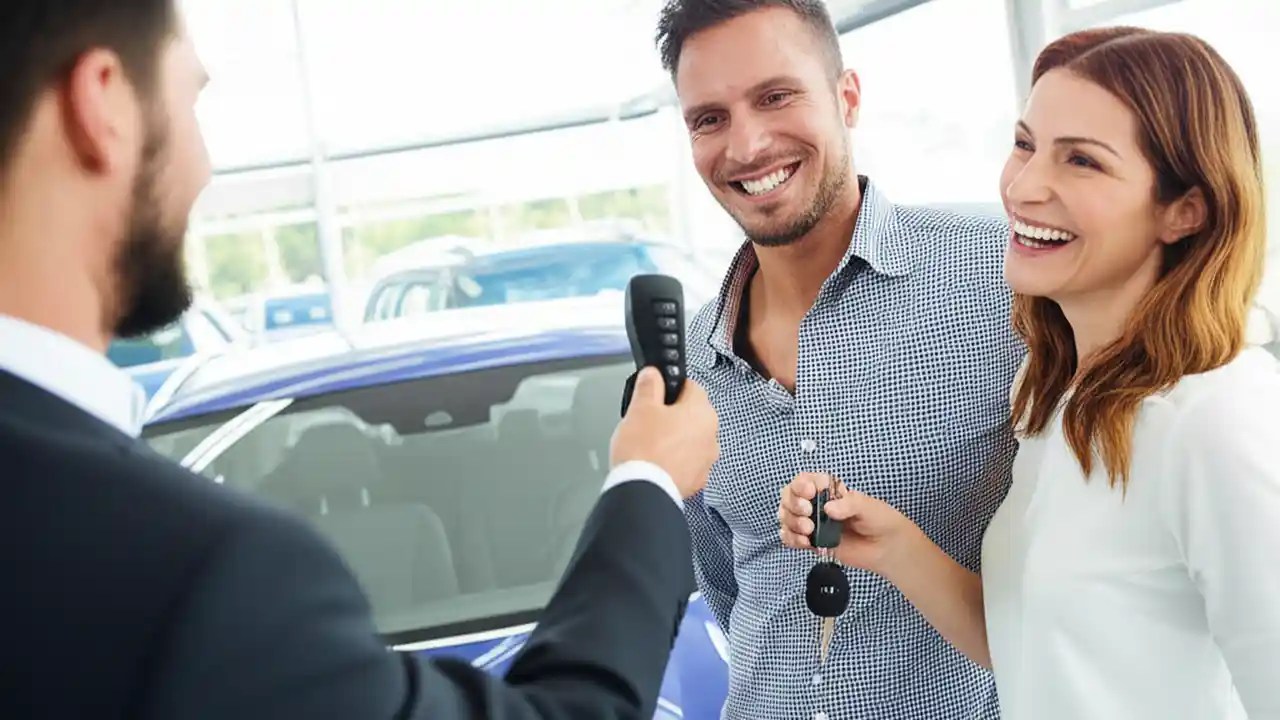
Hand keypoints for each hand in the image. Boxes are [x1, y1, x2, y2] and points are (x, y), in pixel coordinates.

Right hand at [610, 367, 718, 498]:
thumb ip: (649, 385)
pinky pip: (688, 462)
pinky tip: (657, 462)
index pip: (691, 387)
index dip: (670, 388)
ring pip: (691, 440)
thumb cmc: (643, 448)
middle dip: (673, 416)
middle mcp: (712, 435)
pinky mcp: (697, 481)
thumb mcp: (640, 407)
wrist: (643, 490)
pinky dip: (675, 461)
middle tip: (648, 421)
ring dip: (675, 439)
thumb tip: (653, 374)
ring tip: (650, 445)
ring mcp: (707, 461)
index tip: (655, 394)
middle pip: (692, 415)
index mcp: (702, 412)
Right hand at [777, 472, 924, 579]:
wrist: (887, 547)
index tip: (810, 492)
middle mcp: (816, 504)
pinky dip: (791, 539)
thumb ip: (849, 504)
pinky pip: (791, 538)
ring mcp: (812, 523)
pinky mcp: (812, 542)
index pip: (805, 480)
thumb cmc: (880, 519)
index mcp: (828, 490)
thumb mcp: (868, 505)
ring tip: (809, 531)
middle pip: (789, 497)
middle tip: (808, 512)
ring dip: (791, 522)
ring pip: (787, 516)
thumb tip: (828, 509)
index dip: (801, 484)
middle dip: (793, 504)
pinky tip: (804, 542)